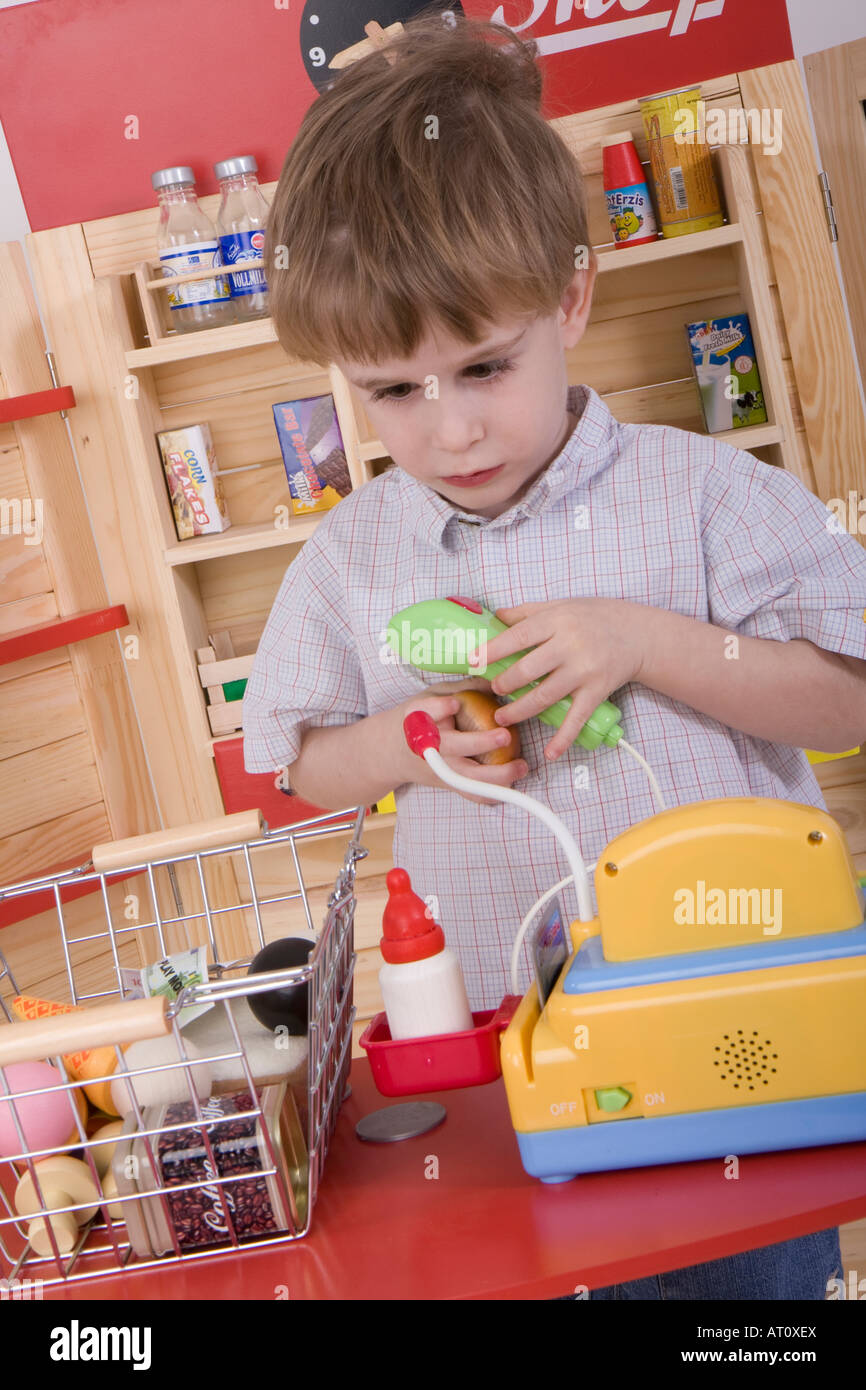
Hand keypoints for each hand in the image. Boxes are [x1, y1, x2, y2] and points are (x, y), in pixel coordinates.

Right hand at [394, 686, 528, 805]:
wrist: (390, 752)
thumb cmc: (418, 718)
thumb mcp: (432, 695)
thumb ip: (463, 687)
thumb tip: (496, 680)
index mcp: (420, 718)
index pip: (427, 712)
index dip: (440, 708)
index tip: (454, 704)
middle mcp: (428, 745)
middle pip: (452, 748)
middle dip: (479, 743)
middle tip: (505, 735)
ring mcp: (439, 768)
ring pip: (466, 778)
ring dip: (495, 776)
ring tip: (521, 766)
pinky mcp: (447, 783)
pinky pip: (470, 795)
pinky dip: (491, 795)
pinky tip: (513, 785)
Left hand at [468, 598, 648, 760]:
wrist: (638, 635)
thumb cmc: (595, 617)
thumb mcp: (561, 605)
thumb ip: (527, 612)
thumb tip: (494, 617)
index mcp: (558, 621)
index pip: (519, 636)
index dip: (493, 649)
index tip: (473, 660)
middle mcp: (570, 646)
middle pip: (528, 670)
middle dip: (505, 683)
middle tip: (494, 690)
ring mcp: (584, 671)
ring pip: (545, 696)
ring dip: (520, 710)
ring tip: (502, 717)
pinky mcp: (596, 691)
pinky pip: (576, 718)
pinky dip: (563, 738)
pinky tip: (550, 753)